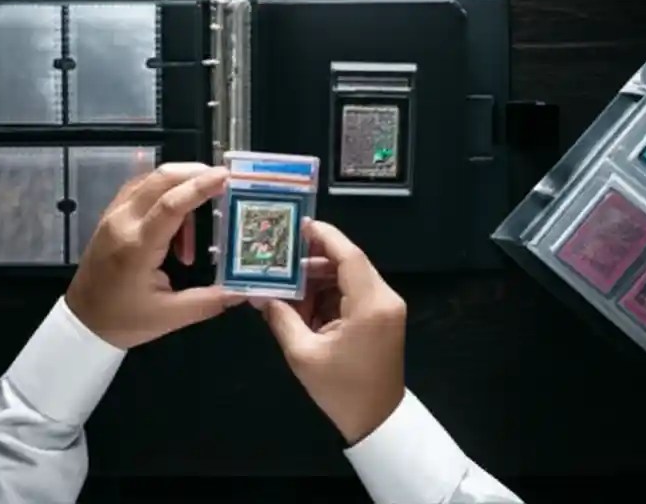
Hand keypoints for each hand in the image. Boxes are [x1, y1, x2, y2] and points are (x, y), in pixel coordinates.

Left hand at [66, 163, 243, 348]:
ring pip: (150, 179)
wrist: (82, 321)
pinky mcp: (111, 215)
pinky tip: (178, 210)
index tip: (226, 177)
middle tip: (222, 182)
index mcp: (136, 247)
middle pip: (160, 179)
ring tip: (201, 210)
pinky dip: (164, 190)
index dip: (200, 187)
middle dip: (194, 173)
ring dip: (179, 184)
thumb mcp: (171, 316)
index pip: (171, 205)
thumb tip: (245, 288)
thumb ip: (210, 299)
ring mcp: (113, 215)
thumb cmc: (124, 320)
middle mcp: (122, 223)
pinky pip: (140, 188)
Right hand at [260, 219, 405, 444]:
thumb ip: (281, 317)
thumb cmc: (341, 390)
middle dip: (312, 261)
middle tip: (279, 261)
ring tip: (285, 287)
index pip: (349, 255)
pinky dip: (328, 295)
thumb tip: (259, 295)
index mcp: (371, 304)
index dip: (324, 236)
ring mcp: (386, 307)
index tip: (298, 225)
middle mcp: (384, 298)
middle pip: (348, 263)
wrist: (376, 420)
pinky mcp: (381, 317)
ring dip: (318, 280)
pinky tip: (302, 304)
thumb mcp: (303, 354)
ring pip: (348, 277)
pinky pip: (352, 293)